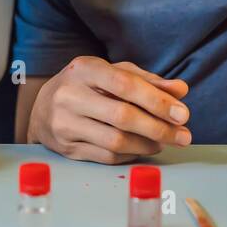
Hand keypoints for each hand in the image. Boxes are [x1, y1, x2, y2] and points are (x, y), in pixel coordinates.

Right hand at [28, 56, 190, 164]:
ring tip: (165, 141)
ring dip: (148, 144)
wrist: (42, 107)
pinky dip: (131, 155)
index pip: (124, 84)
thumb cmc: (86, 85)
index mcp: (84, 69)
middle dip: (158, 128)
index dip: (156, 100)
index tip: (183, 114)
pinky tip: (144, 149)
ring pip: (116, 141)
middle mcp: (70, 95)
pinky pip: (106, 157)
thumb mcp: (112, 73)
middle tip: (183, 136)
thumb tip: (180, 90)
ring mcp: (65, 124)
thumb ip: (146, 80)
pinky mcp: (66, 148)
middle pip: (122, 116)